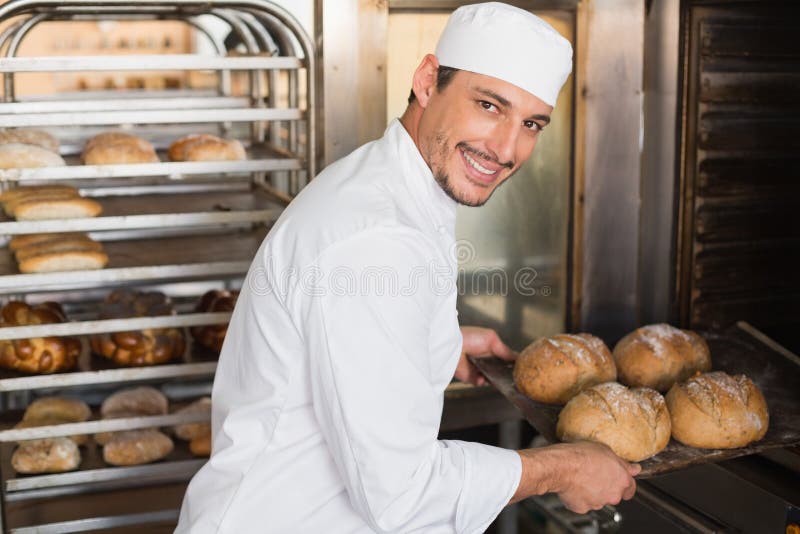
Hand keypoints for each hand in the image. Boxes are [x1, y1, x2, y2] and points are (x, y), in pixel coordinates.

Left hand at [454, 326, 516, 385]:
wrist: (452, 346)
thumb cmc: (468, 337)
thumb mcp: (491, 339)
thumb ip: (505, 350)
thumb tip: (517, 357)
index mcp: (490, 349)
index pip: (505, 358)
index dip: (512, 363)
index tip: (521, 366)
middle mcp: (485, 360)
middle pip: (501, 370)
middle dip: (506, 373)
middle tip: (514, 374)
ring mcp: (479, 370)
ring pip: (494, 378)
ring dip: (497, 378)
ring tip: (500, 375)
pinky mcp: (472, 378)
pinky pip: (483, 383)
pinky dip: (485, 381)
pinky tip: (485, 375)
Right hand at [514, 442, 639, 512]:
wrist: (561, 466)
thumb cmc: (581, 455)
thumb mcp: (605, 450)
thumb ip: (622, 463)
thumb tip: (635, 468)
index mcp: (622, 480)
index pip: (631, 487)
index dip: (624, 483)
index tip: (618, 480)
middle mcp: (613, 495)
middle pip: (614, 494)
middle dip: (606, 487)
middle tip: (594, 474)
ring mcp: (597, 503)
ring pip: (597, 499)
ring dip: (592, 491)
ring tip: (580, 477)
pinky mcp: (582, 508)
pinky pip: (582, 503)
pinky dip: (578, 496)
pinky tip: (572, 485)